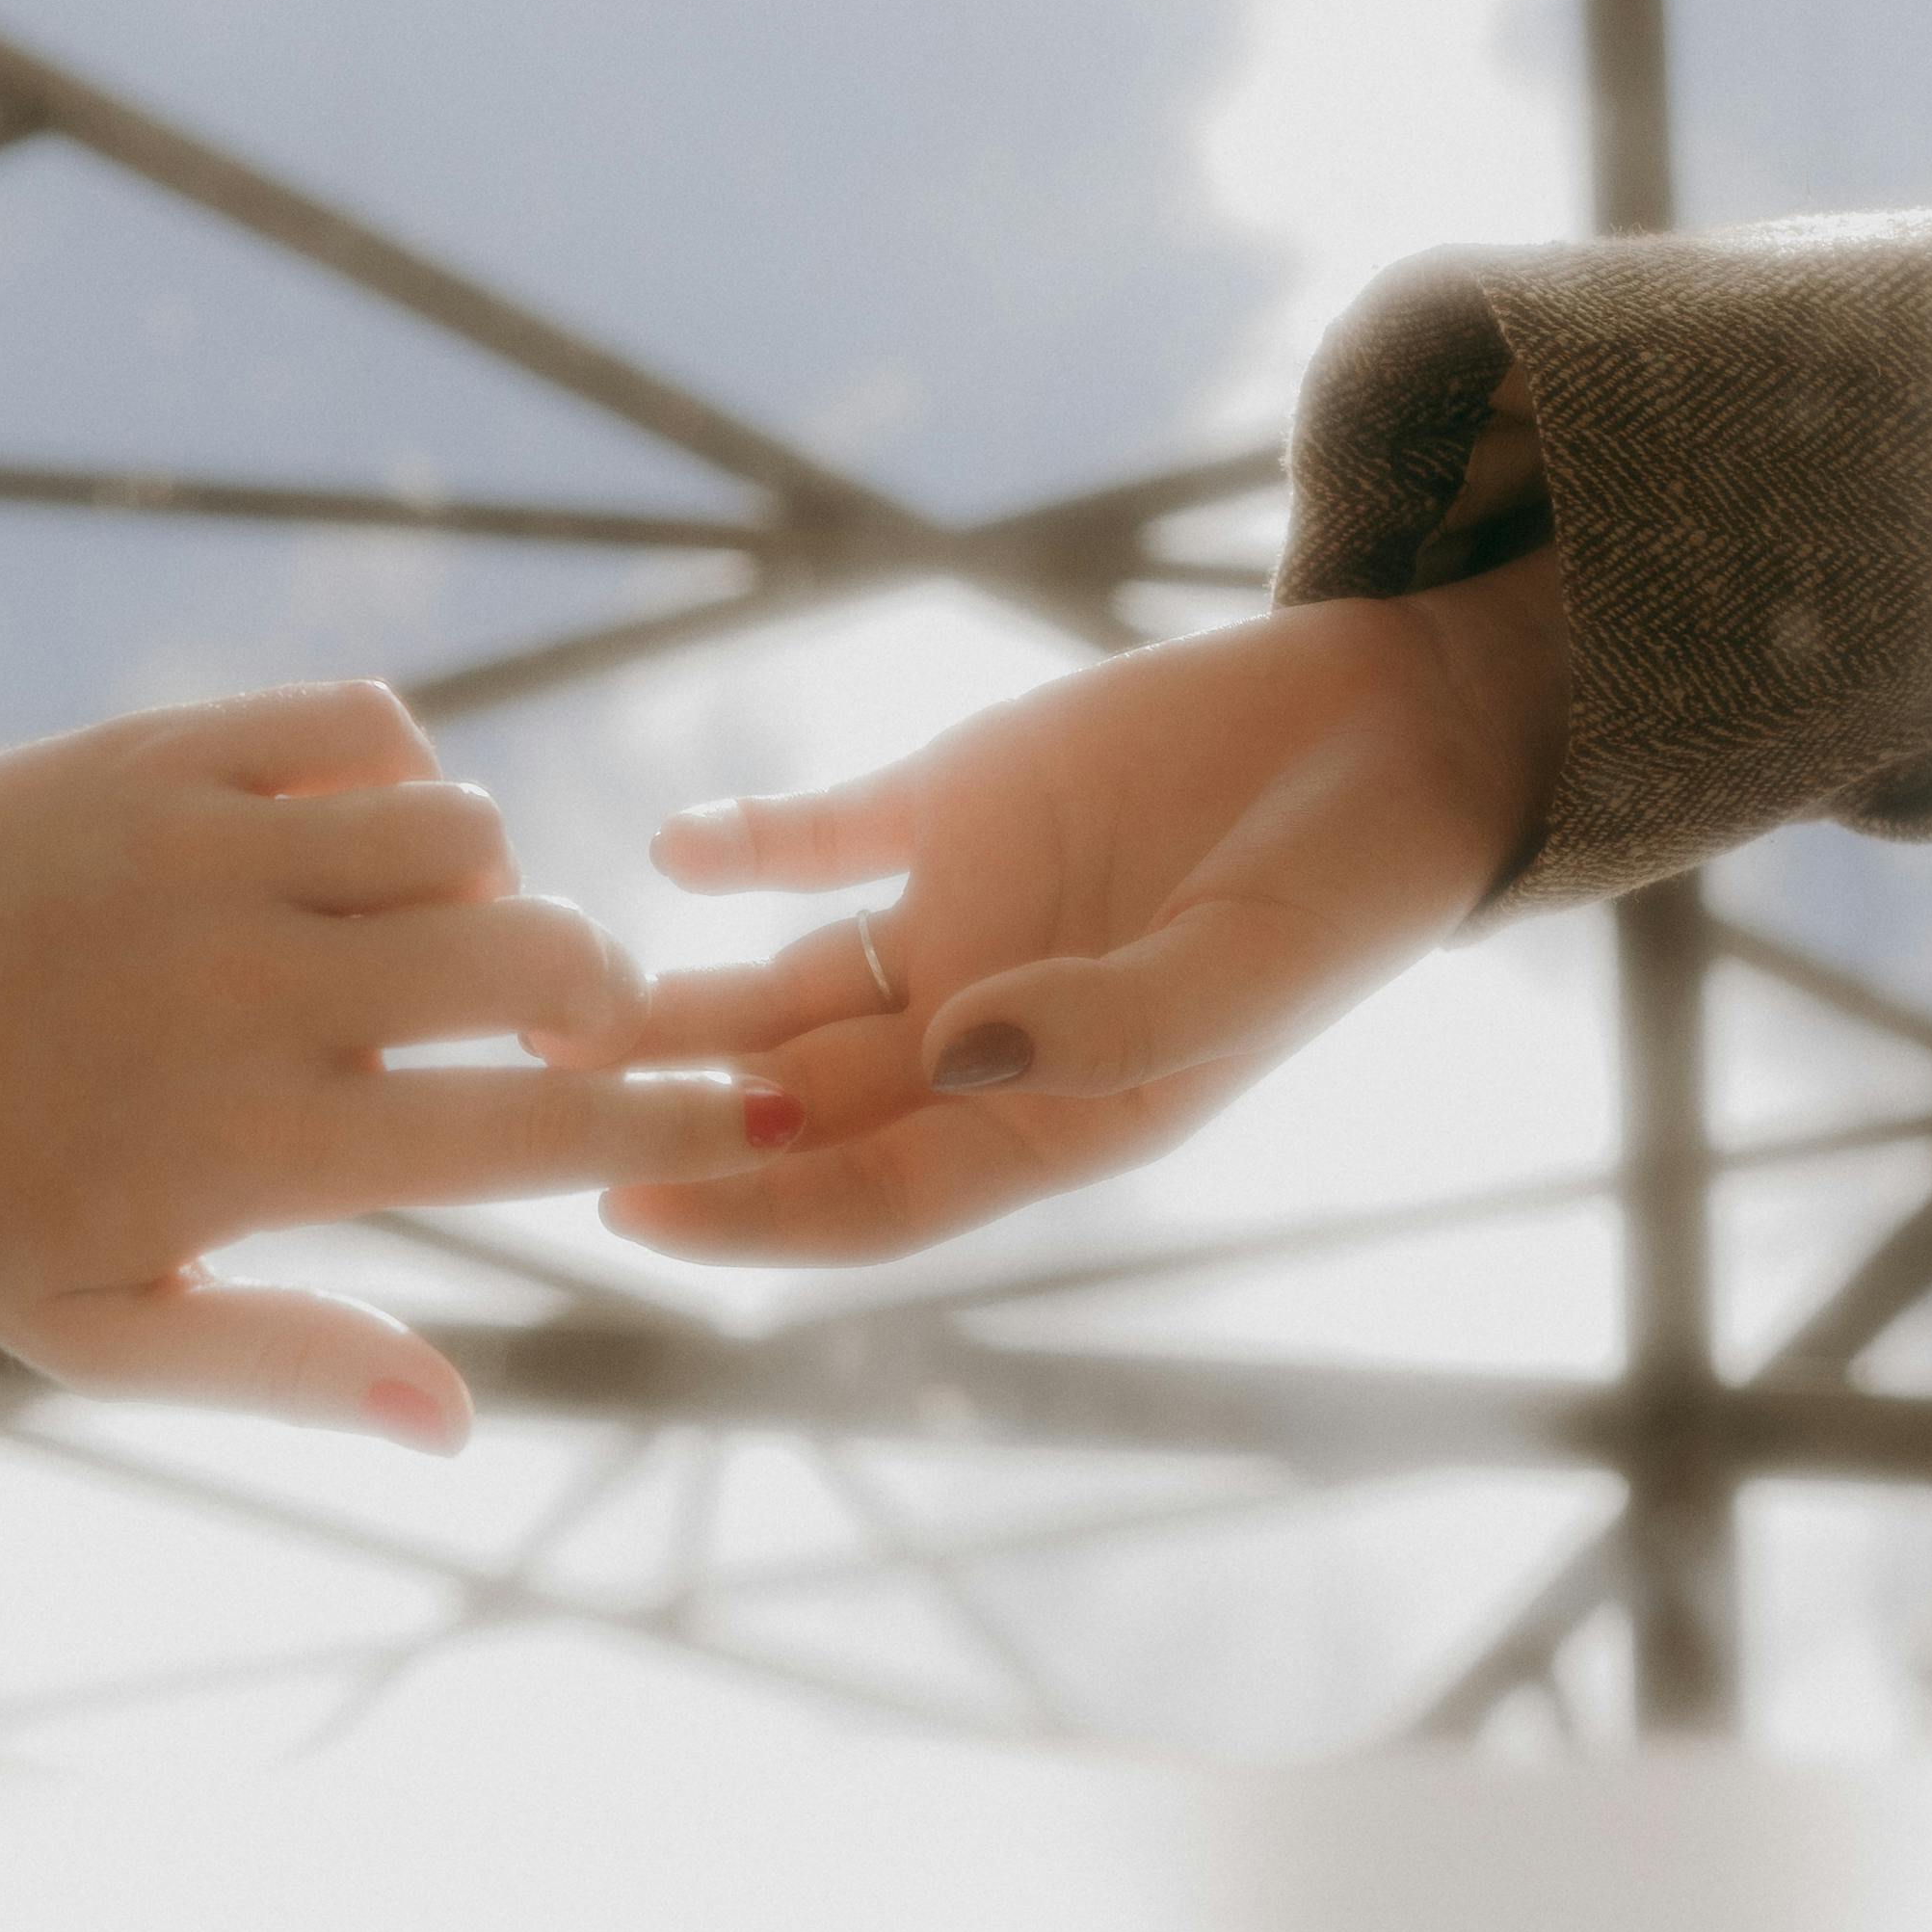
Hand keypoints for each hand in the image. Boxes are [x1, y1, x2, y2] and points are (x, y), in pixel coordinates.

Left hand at [0, 675, 780, 1431]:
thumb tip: (463, 1427)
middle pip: (537, 952)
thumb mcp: (102, 1334)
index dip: (673, 1119)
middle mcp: (249, 986)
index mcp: (259, 1143)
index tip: (749, 1116)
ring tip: (429, 942)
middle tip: (573, 1024)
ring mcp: (203, 850)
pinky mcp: (154, 752)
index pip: (536, 1125)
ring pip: (461, 825)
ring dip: (487, 883)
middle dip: (598, 992)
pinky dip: (401, 773)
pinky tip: (356, 840)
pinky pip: (362, 723)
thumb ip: (289, 1368)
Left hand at [594, 563, 1568, 1265]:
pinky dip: (745, 845)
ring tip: (554, 986)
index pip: (869, 1193)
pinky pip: (819, 840)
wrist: (1402, 721)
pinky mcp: (954, 802)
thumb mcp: (1253, 963)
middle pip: (790, 1101)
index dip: (747, 1210)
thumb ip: (1108, 1022)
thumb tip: (950, 1055)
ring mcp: (961, 918)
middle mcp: (981, 1036)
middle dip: (665, 1110)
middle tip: (529, 1096)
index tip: (621, 1203)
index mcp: (1054, 1115)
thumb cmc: (1355, 879)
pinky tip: (676, 845)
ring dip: (672, 997)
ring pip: (777, 988)